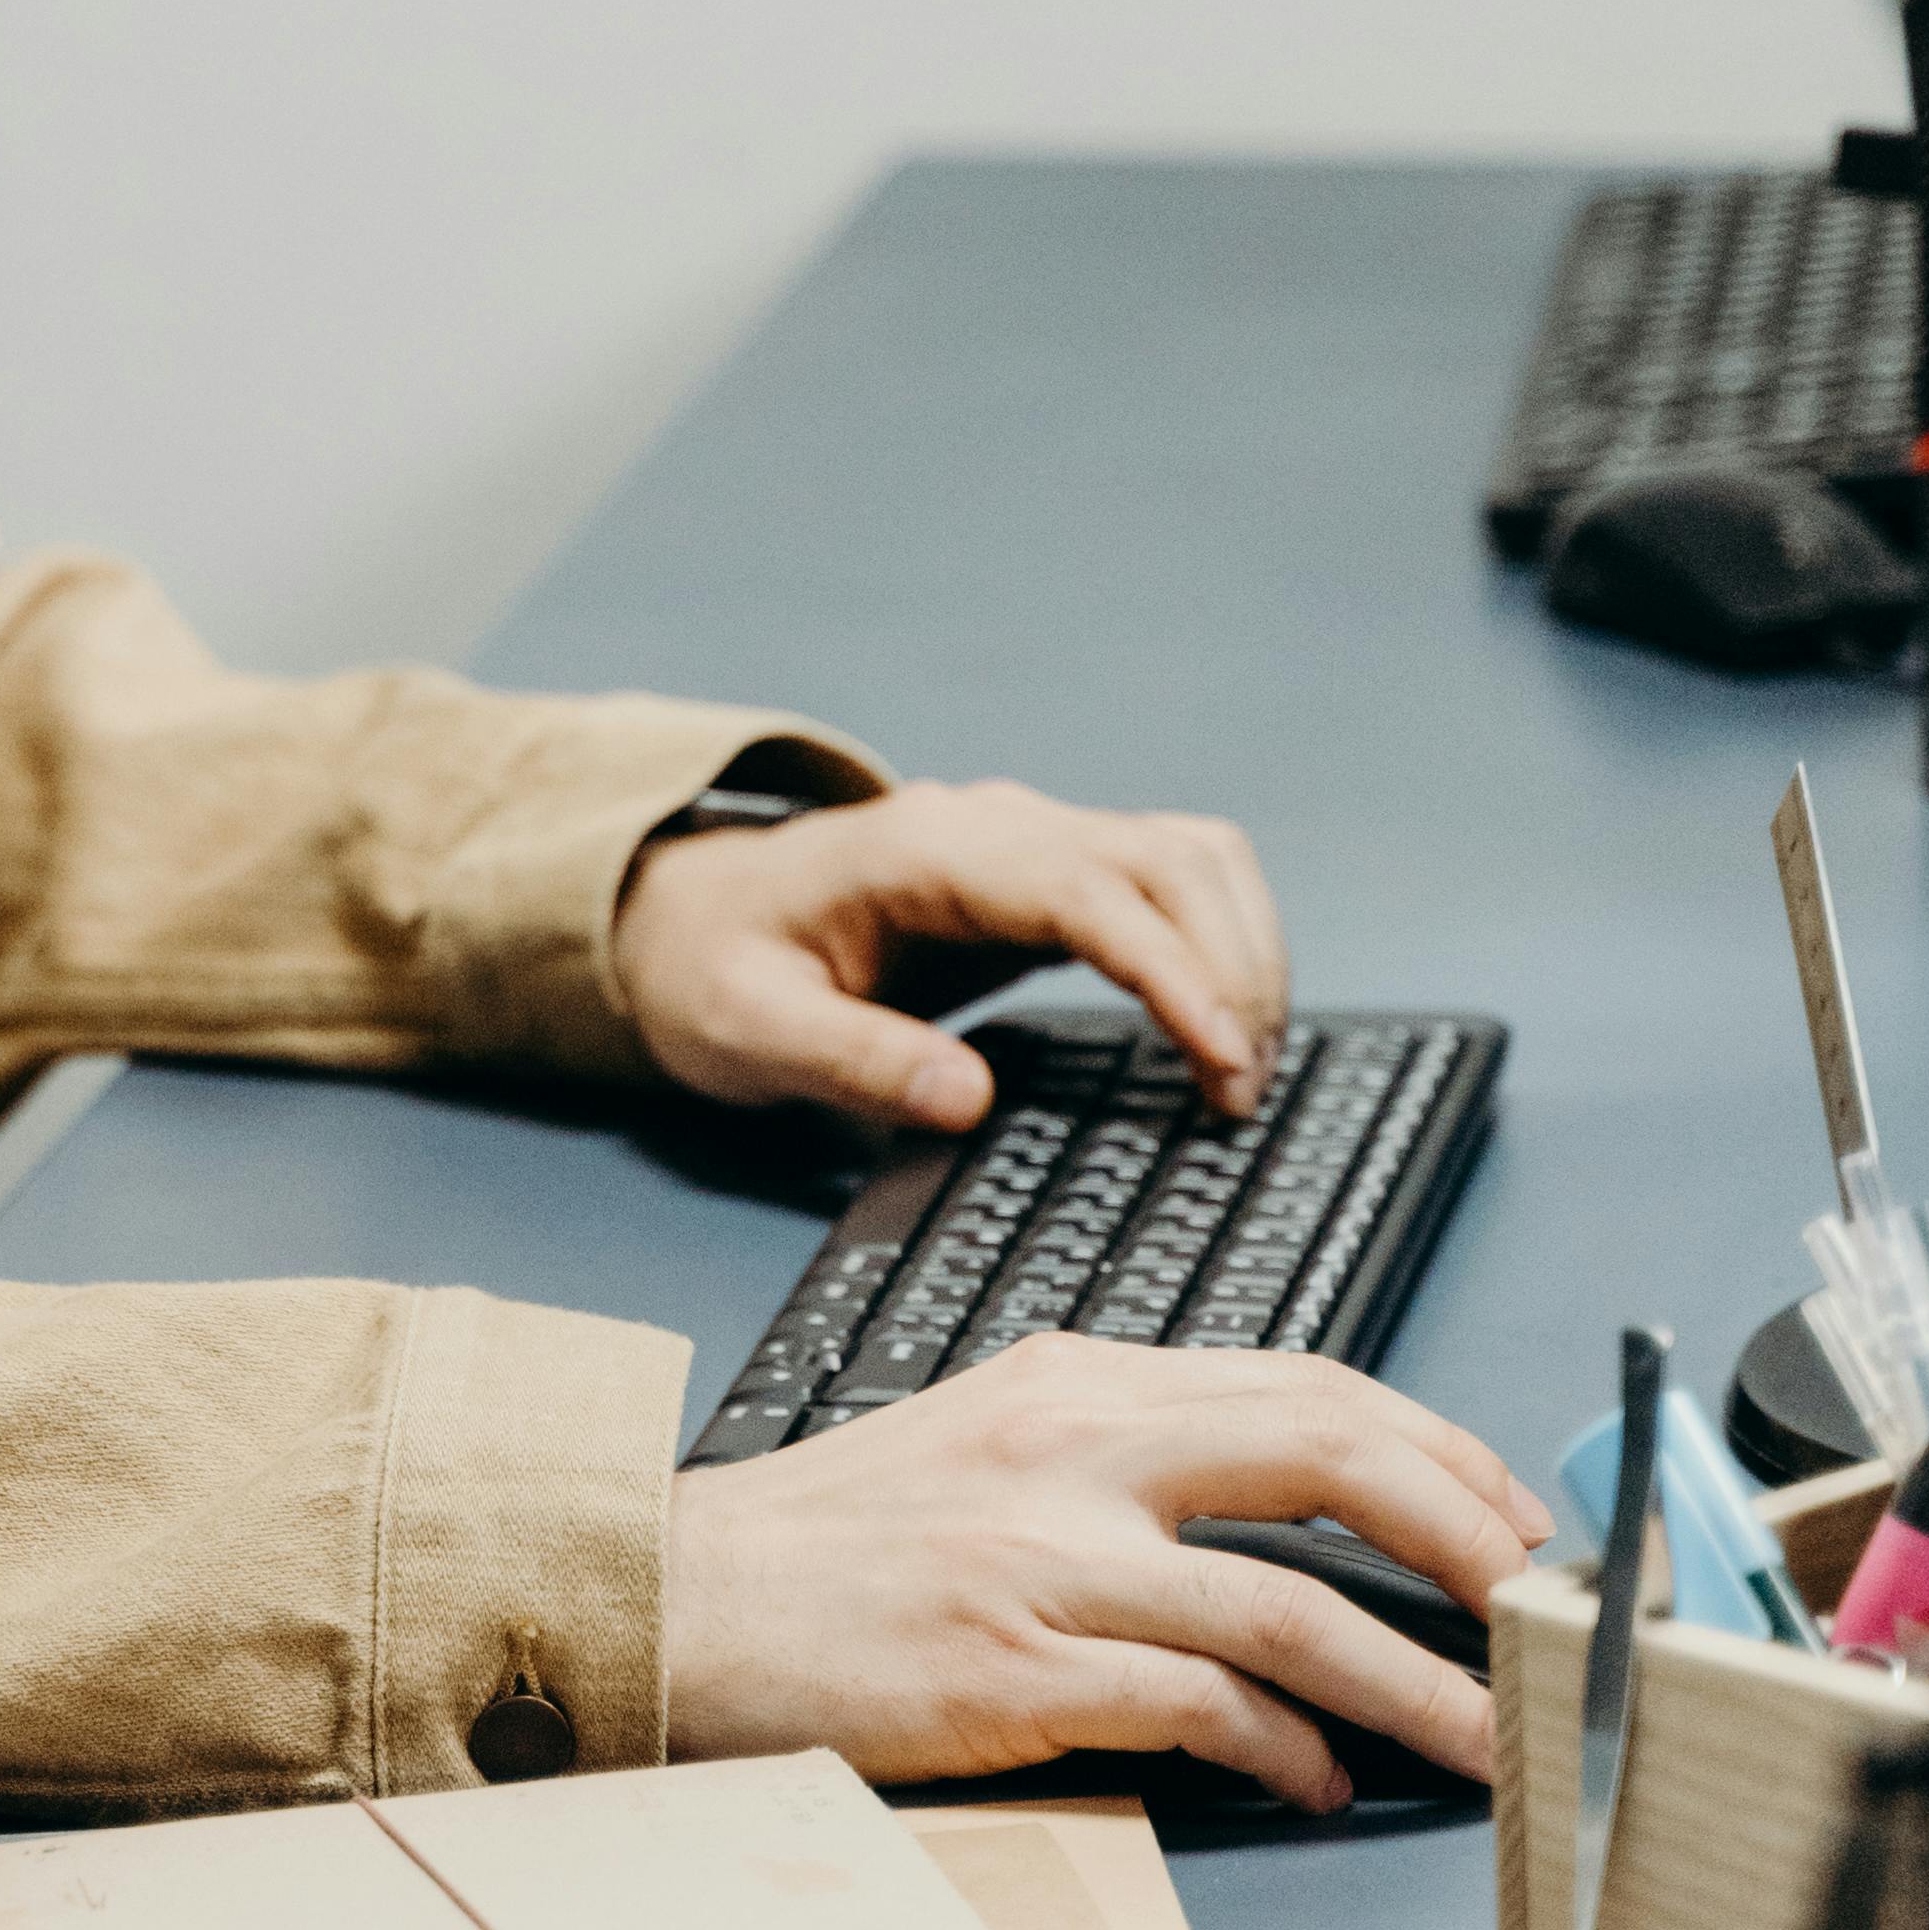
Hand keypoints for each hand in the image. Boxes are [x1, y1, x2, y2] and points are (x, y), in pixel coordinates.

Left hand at [619, 777, 1286, 1136]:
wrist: (686, 916)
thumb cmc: (711, 967)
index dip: (1174, 970)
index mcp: (928, 852)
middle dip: (1233, 970)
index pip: (1090, 889)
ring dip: (1242, 953)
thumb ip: (852, 1061)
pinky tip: (1216, 1031)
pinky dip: (1216, 949)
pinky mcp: (1047, 878)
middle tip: (1238, 1096)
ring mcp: (1029, 844)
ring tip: (1242, 1071)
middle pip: (1172, 861)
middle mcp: (996, 828)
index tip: (1221, 1057)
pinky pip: (1168, 888)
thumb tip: (969, 1101)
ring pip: (1190, 860)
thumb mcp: (748, 1031)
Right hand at [661, 1338, 1555, 1811]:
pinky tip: (1318, 1782)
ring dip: (1422, 1683)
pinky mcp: (1011, 1669)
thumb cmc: (820, 1552)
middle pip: (1330, 1457)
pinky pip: (1200, 1708)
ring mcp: (1041, 1559)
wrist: (664, 1605)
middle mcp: (1069, 1449)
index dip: (1436, 1453)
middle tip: (1544, 1609)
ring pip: (1293, 1607)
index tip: (1507, 1517)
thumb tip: (1273, 1517)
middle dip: (1468, 1536)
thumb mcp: (980, 1447)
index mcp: (1071, 1382)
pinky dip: (1287, 1751)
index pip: (1306, 1386)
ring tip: (1494, 1736)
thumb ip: (1118, 1460)